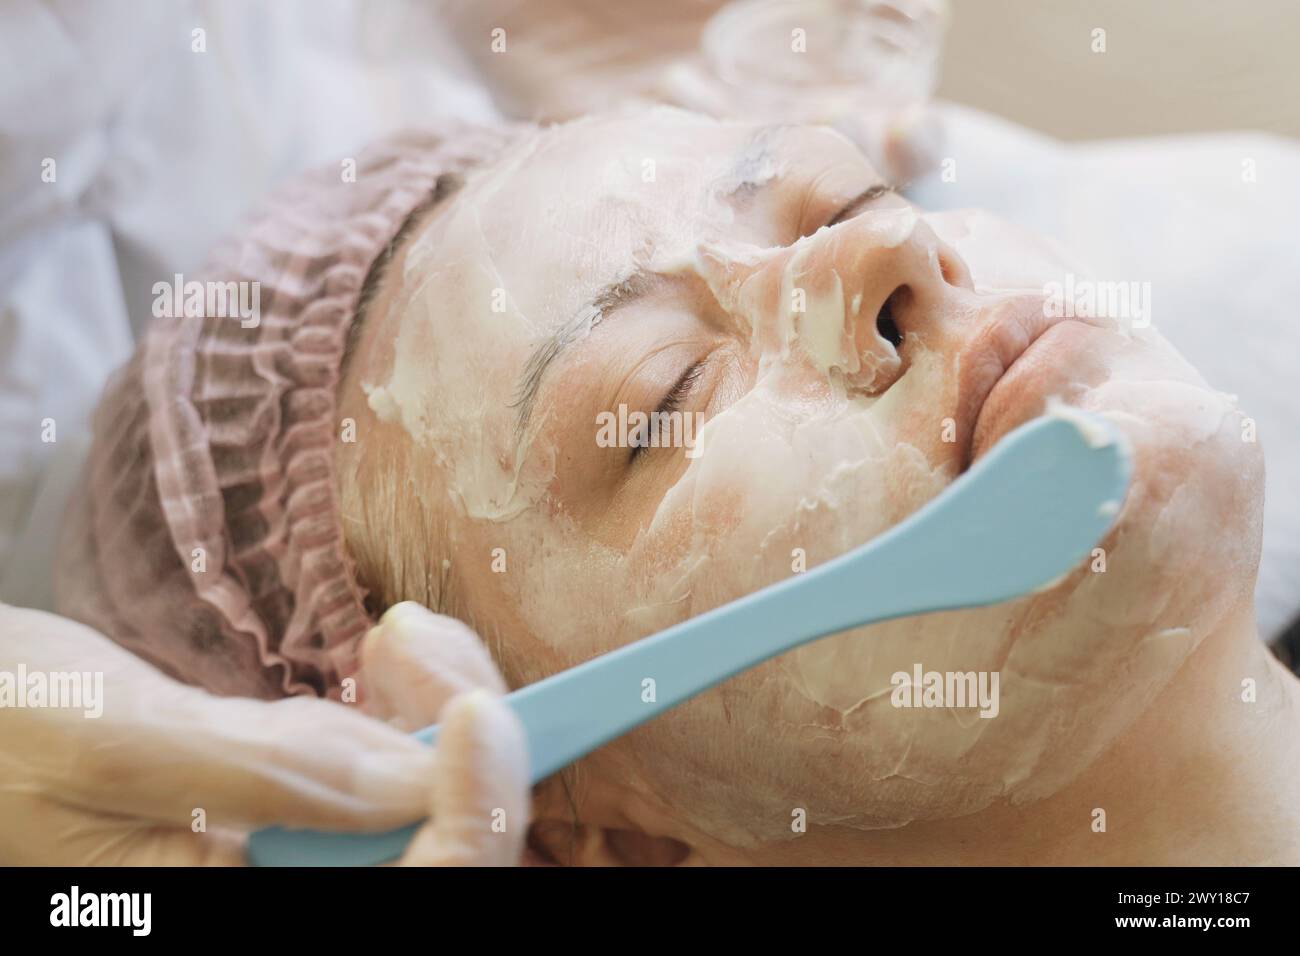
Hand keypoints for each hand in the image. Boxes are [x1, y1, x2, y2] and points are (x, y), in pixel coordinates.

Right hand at [0, 602, 527, 864]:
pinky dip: (413, 705)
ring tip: (400, 637)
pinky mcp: (299, 803)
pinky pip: (395, 769)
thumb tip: (415, 783)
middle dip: (465, 739)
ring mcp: (297, 853)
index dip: (472, 815)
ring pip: (433, 799)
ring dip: (445, 709)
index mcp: (231, 910)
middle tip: (418, 641)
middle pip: (446, 845)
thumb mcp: (116, 751)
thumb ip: (266, 775)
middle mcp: (284, 890)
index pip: (419, 892)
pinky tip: (389, 656)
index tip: (473, 712)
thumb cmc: (0, 730)